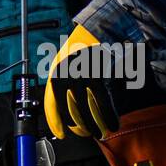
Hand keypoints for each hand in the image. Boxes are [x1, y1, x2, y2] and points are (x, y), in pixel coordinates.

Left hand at [45, 25, 165, 139]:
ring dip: (95, 127)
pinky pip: (105, 104)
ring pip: (89, 112)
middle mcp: (66, 78)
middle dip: (79, 127)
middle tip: (85, 134)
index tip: (60, 133)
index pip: (52, 105)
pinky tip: (113, 126)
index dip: (56, 122)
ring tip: (99, 134)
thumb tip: (58, 107)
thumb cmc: (79, 48)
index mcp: (55, 75)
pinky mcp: (99, 78)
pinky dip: (109, 117)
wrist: (98, 31)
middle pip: (71, 112)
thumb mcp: (61, 62)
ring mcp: (83, 79)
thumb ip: (58, 82)